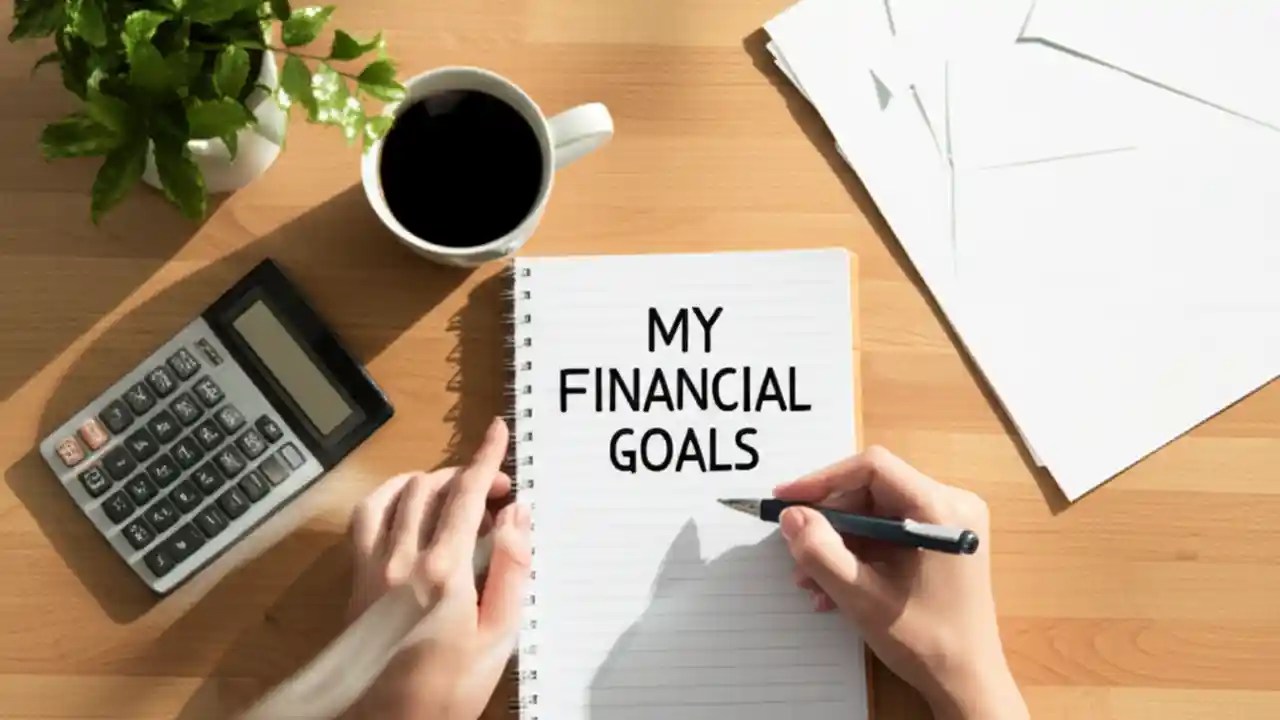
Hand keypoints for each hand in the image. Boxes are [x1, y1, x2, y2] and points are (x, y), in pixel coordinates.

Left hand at [343, 418, 531, 719]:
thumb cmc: (447, 692)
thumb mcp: (498, 637)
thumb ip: (511, 570)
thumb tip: (516, 516)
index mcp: (444, 571)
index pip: (465, 494)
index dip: (484, 458)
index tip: (497, 431)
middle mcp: (402, 558)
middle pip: (431, 488)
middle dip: (465, 475)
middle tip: (495, 493)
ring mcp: (372, 566)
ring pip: (395, 495)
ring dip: (426, 482)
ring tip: (451, 493)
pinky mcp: (355, 579)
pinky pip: (366, 518)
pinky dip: (389, 499)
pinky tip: (406, 510)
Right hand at [774, 447, 1027, 719]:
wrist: (968, 682)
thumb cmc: (926, 641)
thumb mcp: (862, 597)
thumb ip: (821, 552)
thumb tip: (791, 516)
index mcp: (942, 510)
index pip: (873, 468)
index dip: (823, 479)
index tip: (787, 500)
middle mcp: (951, 506)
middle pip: (872, 491)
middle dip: (829, 521)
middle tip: (795, 550)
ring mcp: (948, 524)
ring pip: (875, 514)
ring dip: (838, 543)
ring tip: (810, 579)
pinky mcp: (940, 542)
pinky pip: (888, 533)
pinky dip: (858, 554)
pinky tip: (833, 586)